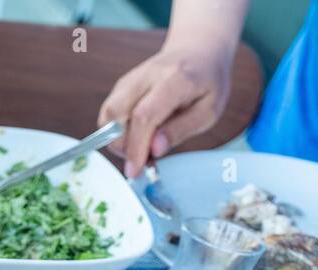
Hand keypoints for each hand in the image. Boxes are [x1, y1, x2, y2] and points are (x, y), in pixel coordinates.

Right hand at [99, 42, 233, 178]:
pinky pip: (109, 114)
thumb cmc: (208, 83)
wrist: (198, 51)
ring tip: (141, 148)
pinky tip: (137, 137)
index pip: (144, 116)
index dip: (136, 147)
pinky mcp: (123, 85)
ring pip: (107, 116)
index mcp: (175, 79)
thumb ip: (181, 130)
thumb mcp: (209, 111)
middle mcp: (147, 74)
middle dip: (123, 146)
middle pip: (116, 115)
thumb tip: (155, 150)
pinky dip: (117, 132)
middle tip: (143, 159)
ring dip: (118, 140)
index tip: (134, 171)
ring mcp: (131, 78)